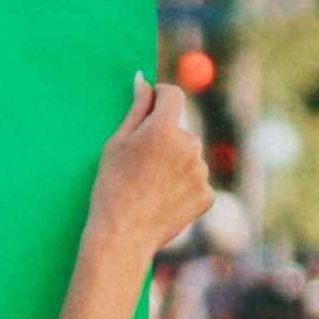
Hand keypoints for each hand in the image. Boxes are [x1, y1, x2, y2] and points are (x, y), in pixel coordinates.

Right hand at [79, 79, 216, 288]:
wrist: (122, 237)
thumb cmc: (111, 187)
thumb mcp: (117, 144)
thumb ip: (136, 108)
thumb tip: (144, 81)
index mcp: (164, 129)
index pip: (173, 95)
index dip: (161, 97)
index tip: (151, 106)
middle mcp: (189, 146)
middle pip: (180, 128)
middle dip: (164, 137)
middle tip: (141, 162)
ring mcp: (201, 172)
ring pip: (189, 155)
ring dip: (175, 162)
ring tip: (149, 185)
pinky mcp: (207, 195)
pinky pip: (196, 180)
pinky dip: (183, 185)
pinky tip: (162, 199)